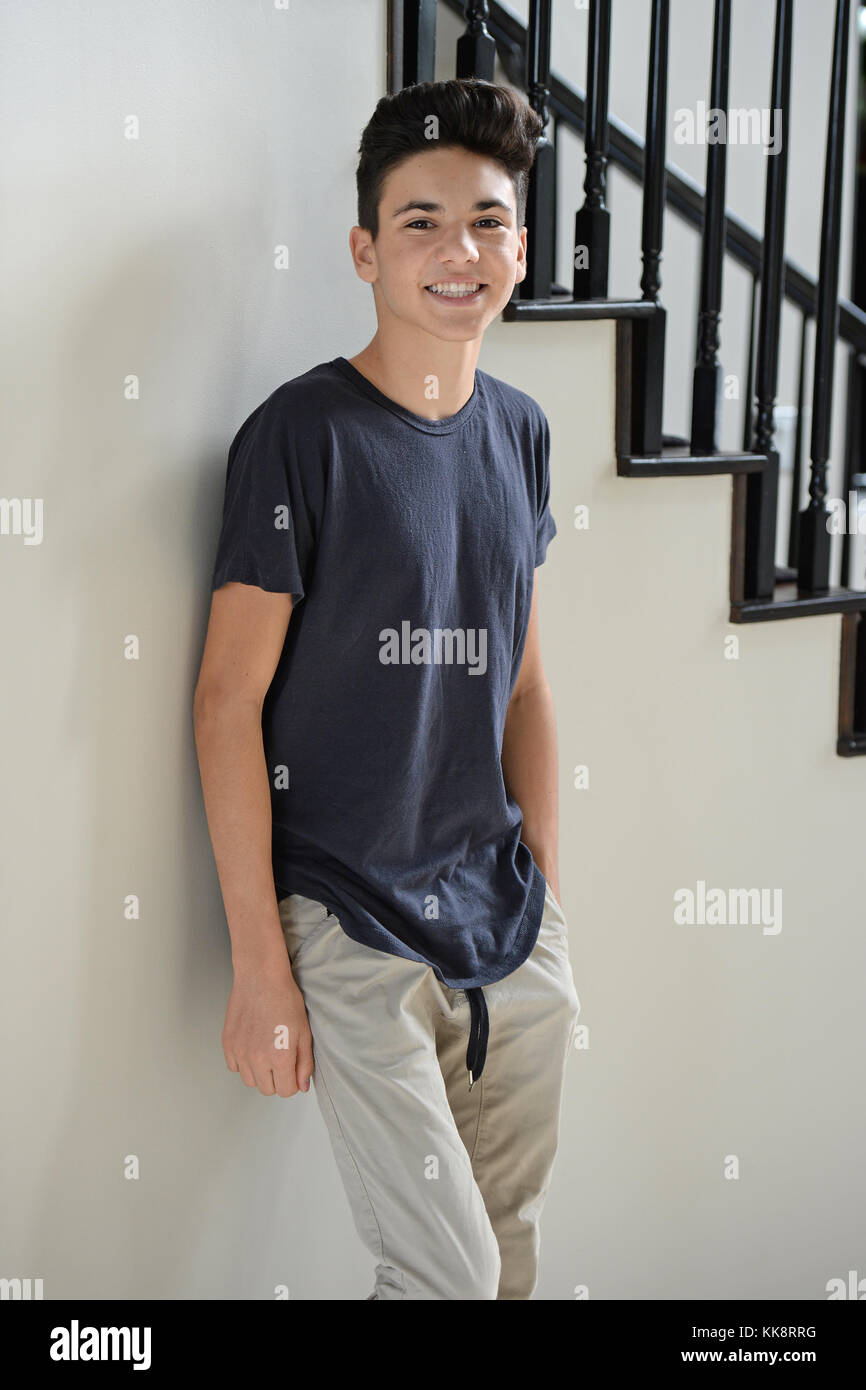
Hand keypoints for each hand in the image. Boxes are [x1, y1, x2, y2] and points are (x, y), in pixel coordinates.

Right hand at [222, 961, 313, 1096]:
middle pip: (267, 1089)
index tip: (293, 1068)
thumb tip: (301, 1086)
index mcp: (280, 1058)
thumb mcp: (305, 1032)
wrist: (261, 978)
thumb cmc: (285, 999)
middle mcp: (257, 1060)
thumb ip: (304, 1063)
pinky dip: (243, 1063)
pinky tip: (252, 1046)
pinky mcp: (228, 1044)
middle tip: (280, 1057)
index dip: (292, 1082)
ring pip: (250, 1081)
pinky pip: (234, 1067)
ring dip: (259, 1073)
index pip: (286, 1091)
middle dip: (277, 1078)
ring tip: (266, 1051)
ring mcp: (240, 1053)